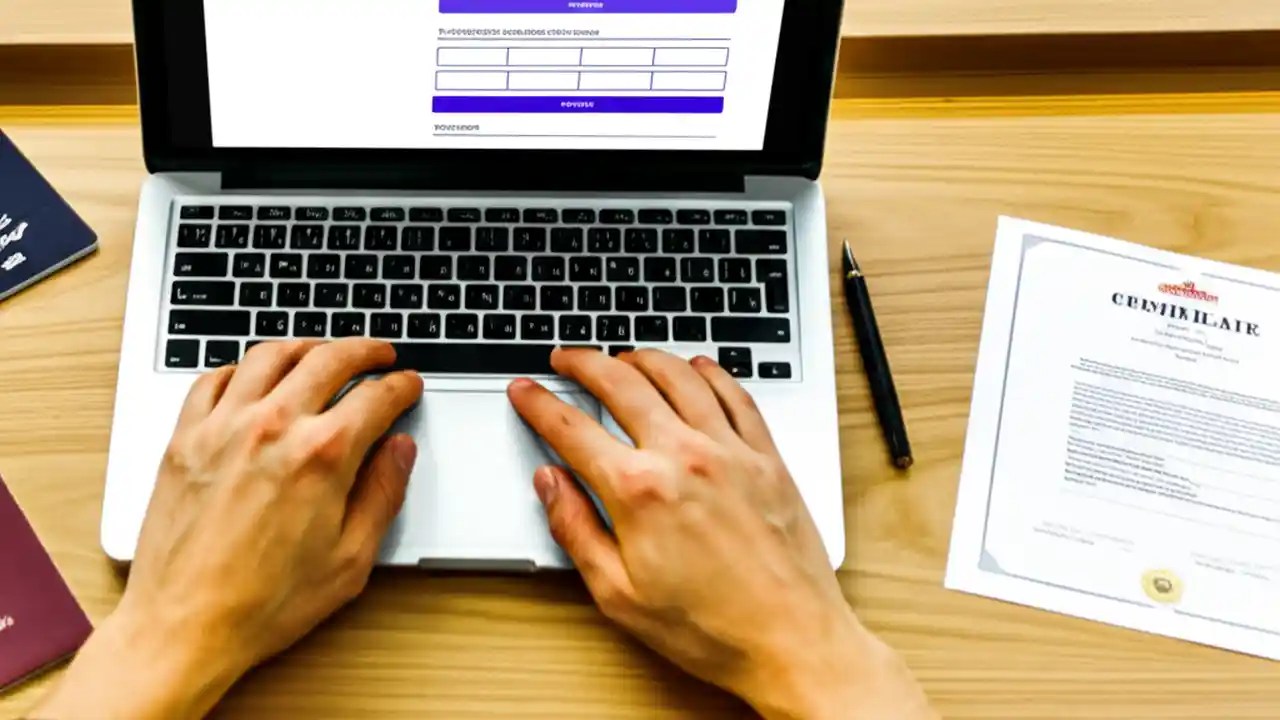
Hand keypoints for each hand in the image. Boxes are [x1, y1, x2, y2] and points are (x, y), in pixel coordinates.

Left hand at [36, 339, 422, 719]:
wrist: (185, 626)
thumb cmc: (266, 603)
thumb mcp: (351, 559)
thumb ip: (383, 494)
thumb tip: (400, 451)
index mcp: (324, 456)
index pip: (376, 397)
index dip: (402, 386)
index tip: (408, 385)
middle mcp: (274, 427)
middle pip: (329, 359)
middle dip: (363, 350)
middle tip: (378, 353)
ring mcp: (223, 427)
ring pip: (270, 356)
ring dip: (305, 346)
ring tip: (321, 350)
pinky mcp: (185, 439)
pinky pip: (213, 380)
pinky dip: (240, 368)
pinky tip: (253, 376)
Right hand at [509, 349, 934, 719]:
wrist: (791, 641)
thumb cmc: (710, 628)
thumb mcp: (619, 594)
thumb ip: (575, 530)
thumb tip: (549, 483)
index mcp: (639, 492)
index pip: (572, 430)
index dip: (539, 404)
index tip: (525, 391)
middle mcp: (684, 457)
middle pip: (622, 384)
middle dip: (584, 363)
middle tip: (565, 357)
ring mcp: (730, 451)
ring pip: (679, 375)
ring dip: (643, 357)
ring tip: (622, 356)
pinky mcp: (767, 457)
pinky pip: (735, 394)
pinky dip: (709, 371)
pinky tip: (696, 367)